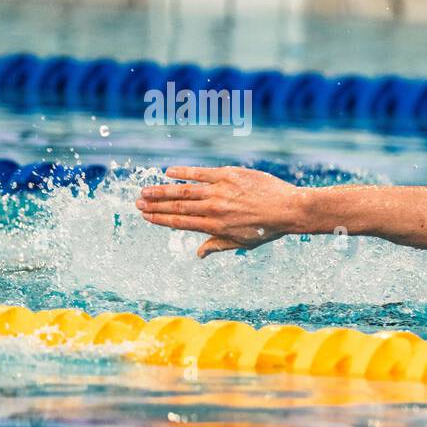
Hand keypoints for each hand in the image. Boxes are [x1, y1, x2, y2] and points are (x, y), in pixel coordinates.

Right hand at [136, 166, 305, 257]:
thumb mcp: (242, 243)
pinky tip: (169, 172)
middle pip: (177, 206)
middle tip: (138, 202)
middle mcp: (214, 209)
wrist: (288, 208)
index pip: (181, 222)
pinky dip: (184, 172)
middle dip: (155, 205)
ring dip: (163, 190)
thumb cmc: (267, 228)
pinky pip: (201, 172)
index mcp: (216, 226)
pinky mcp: (228, 175)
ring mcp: (220, 190)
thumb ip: (217, 245)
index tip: (146, 216)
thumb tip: (198, 254)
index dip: (161, 219)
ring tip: (146, 190)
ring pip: (185, 190)